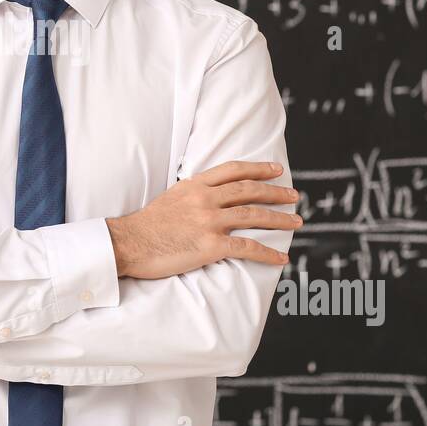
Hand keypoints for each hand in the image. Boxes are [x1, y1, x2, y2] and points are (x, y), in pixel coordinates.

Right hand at [106, 160, 300, 278]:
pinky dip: (268, 253)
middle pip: (249, 191)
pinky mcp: (210, 245)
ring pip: (253, 215)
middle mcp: (205, 199)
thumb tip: (209, 196)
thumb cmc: (146, 225)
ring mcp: (209, 221)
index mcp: (195, 185)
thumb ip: (193, 194)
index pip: (234, 171)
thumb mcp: (171, 198)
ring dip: (279, 219)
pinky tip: (281, 256)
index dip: (259, 169)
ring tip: (297, 221)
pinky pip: (246, 247)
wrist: (129, 243)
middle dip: (276, 192)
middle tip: (294, 196)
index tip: (277, 170)